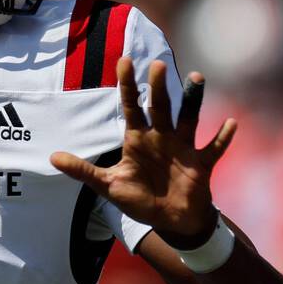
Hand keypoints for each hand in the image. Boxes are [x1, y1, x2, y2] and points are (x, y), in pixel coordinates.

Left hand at [50, 58, 235, 247]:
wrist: (170, 222)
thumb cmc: (140, 200)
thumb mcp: (108, 185)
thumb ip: (82, 171)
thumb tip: (52, 158)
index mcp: (138, 140)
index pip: (131, 107)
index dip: (127, 86)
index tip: (124, 61)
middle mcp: (162, 137)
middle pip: (160, 107)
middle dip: (158, 87)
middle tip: (156, 64)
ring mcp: (183, 148)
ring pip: (189, 118)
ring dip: (193, 100)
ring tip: (196, 78)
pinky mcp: (201, 164)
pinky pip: (214, 148)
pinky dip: (222, 138)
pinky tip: (230, 123)